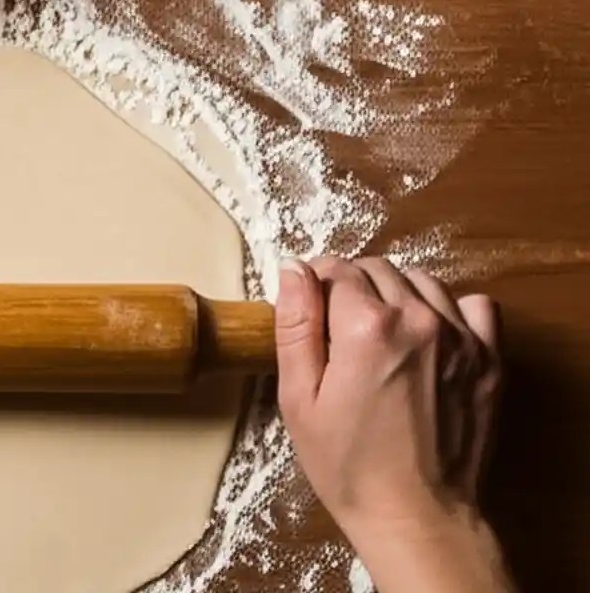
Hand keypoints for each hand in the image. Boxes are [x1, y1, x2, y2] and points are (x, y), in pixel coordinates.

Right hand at [275, 256, 512, 592]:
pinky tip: (428, 338)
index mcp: (366, 328)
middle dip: (352, 288)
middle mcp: (419, 320)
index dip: (316, 283)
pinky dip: (448, 310)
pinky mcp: (490, 358)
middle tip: (339, 331)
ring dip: (397, 295)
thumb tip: (293, 268)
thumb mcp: (299, 399)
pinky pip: (472, 304)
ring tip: (381, 336)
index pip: (337, 268)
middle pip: (378, 269)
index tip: (310, 309)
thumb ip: (295, 326)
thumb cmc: (348, 465)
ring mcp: (462, 337)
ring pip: (422, 281)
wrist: (417, 516)